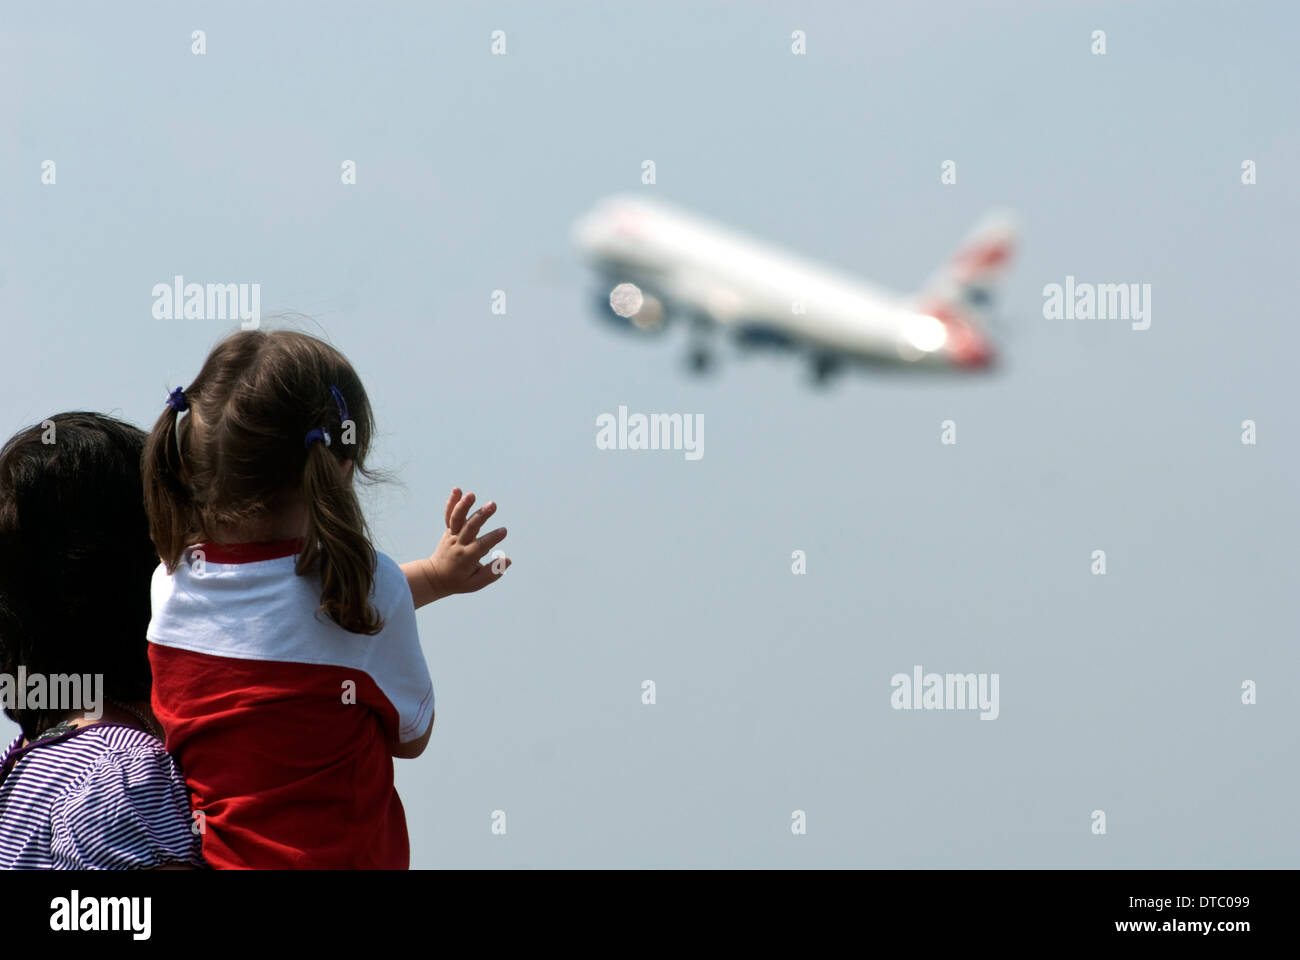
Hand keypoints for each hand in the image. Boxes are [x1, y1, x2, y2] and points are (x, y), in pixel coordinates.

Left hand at [405, 488, 509, 606]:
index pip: (481, 546)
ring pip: (457, 519)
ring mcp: (452, 535)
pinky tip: (458, 490)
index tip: (504, 530)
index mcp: (466, 558)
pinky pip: (449, 515)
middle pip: (469, 527)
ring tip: (472, 494)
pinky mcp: (448, 530)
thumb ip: (492, 573)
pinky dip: (452, 503)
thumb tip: (508, 560)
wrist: (434, 577)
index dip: (492, 538)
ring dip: (464, 506)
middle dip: (481, 515)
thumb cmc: (458, 581)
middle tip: (493, 505)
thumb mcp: (475, 584)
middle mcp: (458, 544)